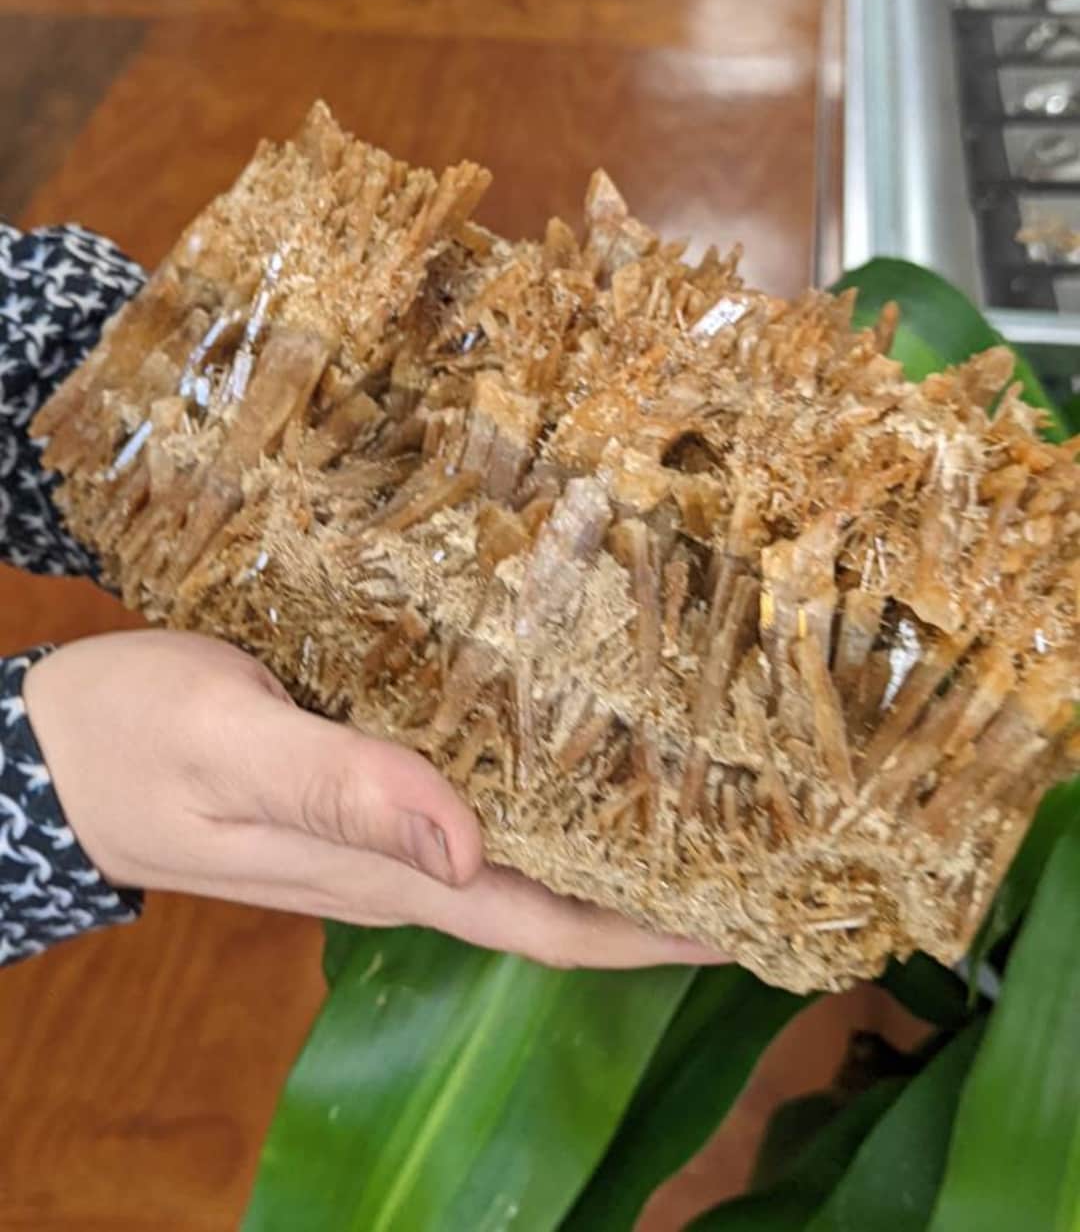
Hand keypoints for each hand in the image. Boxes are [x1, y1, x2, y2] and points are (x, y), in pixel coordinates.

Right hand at [24, 631, 723, 968]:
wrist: (44, 756)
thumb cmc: (128, 737)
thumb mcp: (229, 745)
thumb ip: (341, 789)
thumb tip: (469, 847)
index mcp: (382, 875)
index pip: (546, 927)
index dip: (653, 936)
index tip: (754, 922)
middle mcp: (399, 873)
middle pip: (553, 903)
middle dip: (657, 893)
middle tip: (765, 847)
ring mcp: (378, 845)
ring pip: (521, 862)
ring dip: (609, 848)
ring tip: (706, 802)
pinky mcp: (356, 804)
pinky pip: (473, 817)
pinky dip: (541, 802)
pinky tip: (577, 755)